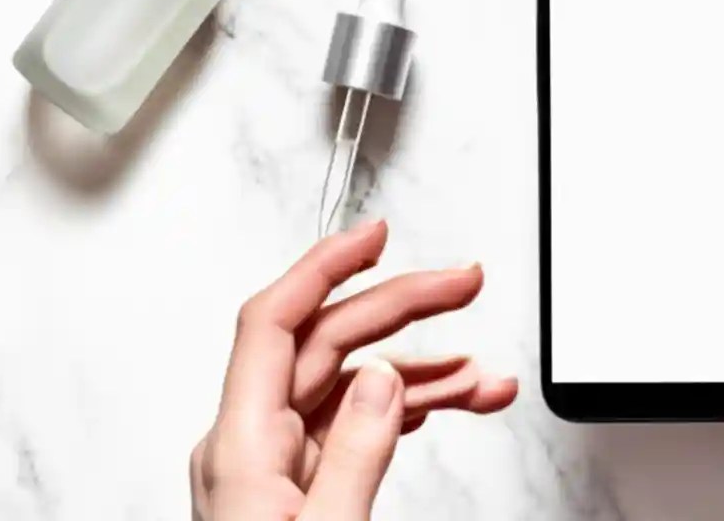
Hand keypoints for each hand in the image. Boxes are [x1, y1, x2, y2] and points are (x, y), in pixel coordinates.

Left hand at [190, 220, 517, 520]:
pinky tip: (444, 400)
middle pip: (326, 344)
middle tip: (463, 285)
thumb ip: (354, 456)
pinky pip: (352, 425)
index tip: (376, 235)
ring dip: (420, 371)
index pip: (273, 322)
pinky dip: (403, 410)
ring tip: (482, 374)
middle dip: (402, 309)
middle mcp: (249, 446)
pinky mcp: (297, 489)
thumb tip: (383, 379)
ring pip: (350, 387)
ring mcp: (272, 467)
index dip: (325, 267)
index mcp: (240, 448)